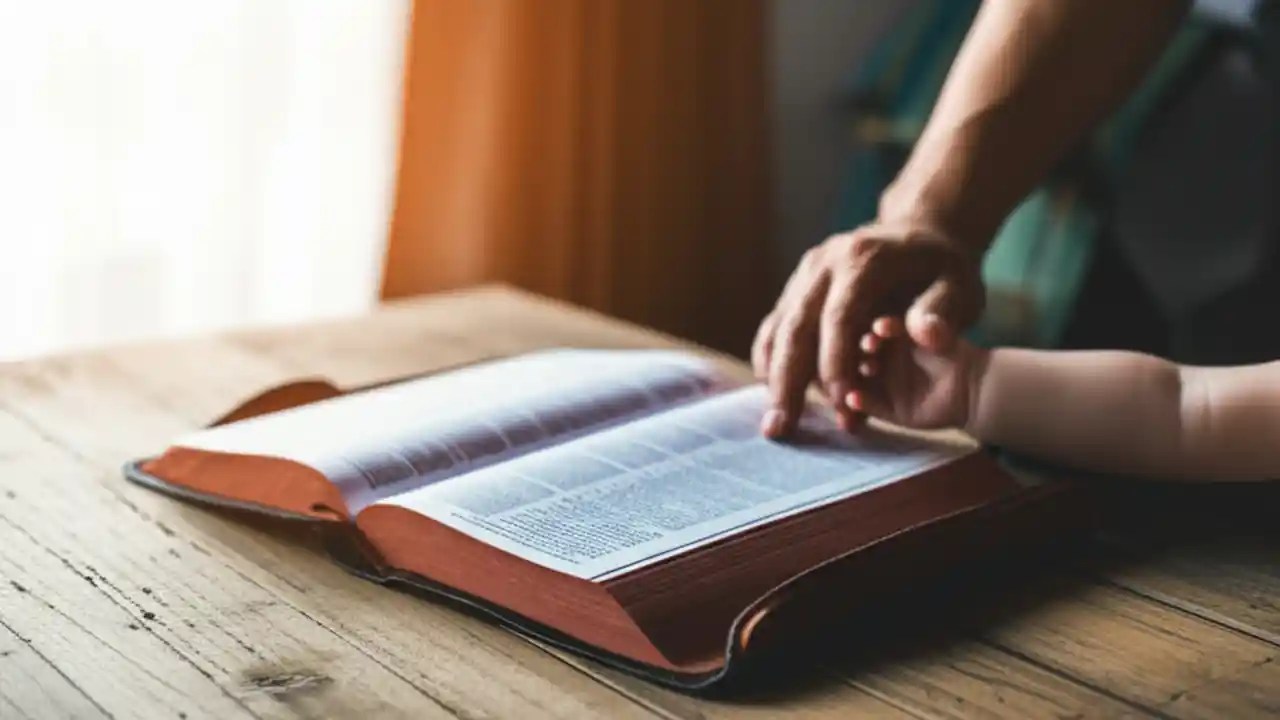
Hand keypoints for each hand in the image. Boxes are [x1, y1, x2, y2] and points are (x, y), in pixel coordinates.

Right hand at [752, 222, 984, 437]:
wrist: (919, 234)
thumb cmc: (943, 268)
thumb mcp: (960, 286)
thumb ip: (943, 312)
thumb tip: (927, 336)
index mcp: (863, 258)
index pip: (839, 315)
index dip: (836, 361)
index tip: (840, 401)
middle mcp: (825, 262)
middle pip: (796, 325)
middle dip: (788, 380)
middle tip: (780, 428)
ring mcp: (805, 273)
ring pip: (778, 328)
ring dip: (774, 378)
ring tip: (772, 423)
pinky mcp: (797, 287)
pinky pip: (775, 325)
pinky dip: (770, 360)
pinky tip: (770, 393)